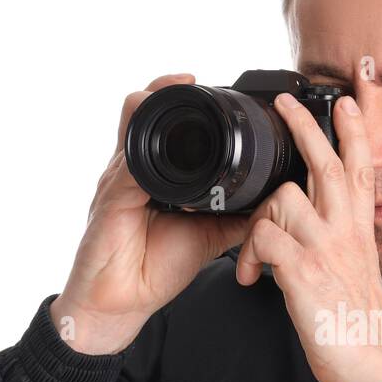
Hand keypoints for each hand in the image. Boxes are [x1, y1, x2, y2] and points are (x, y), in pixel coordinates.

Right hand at [51, 74, 252, 353]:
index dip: (174, 99)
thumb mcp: (207, 236)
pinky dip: (142, 156)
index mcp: (154, 176)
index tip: (200, 82)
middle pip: (140, 115)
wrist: (122, 303)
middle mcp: (132, 172)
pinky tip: (160, 149)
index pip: (159, 126)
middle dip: (162, 91)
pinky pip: (126, 171)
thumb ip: (234, 217)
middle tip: (189, 78)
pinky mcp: (113, 202)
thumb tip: (269, 202)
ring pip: (130, 131)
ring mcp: (118, 183)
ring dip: (150, 107)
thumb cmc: (154, 268)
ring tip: (172, 89)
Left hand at [235, 92, 381, 381]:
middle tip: (285, 102)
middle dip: (304, 126)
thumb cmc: (355, 321)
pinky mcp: (304, 270)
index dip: (354, 132)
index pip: (360, 168)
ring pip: (281, 199)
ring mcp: (325, 247)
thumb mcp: (355, 268)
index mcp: (360, 228)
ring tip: (256, 256)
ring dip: (259, 222)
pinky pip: (263, 239)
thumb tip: (304, 223)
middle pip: (324, 163)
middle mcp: (346, 231)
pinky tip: (253, 278)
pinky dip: (250, 256)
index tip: (346, 102)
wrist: (368, 361)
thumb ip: (334, 238)